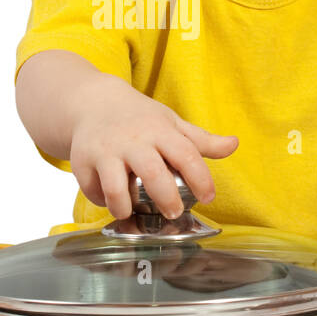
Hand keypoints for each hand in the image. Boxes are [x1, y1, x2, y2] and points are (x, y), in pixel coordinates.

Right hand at [69, 78, 238, 219]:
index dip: (201, 178)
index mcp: (159, 130)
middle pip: (152, 173)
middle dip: (166, 198)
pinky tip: (111, 202)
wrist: (92, 103)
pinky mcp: (82, 161)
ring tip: (132, 212)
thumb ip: (201, 140)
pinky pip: (93, 190)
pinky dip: (101, 201)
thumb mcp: (170, 123)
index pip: (186, 154)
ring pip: (115, 187)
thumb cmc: (138, 118)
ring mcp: (105, 151)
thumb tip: (234, 145)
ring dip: (125, 206)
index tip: (208, 197)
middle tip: (173, 213)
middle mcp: (133, 141)